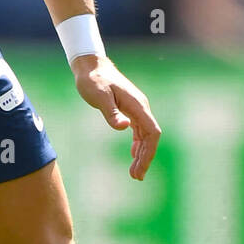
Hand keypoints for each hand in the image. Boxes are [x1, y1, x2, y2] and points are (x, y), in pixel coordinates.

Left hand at [72, 55, 160, 180]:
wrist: (91, 66)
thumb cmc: (93, 80)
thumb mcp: (99, 97)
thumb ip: (111, 113)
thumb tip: (124, 127)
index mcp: (137, 105)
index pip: (152, 132)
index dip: (149, 152)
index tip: (140, 168)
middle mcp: (141, 107)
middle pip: (150, 137)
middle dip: (145, 157)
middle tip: (136, 176)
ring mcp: (136, 108)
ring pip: (145, 135)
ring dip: (142, 153)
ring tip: (135, 172)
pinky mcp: (129, 109)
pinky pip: (139, 129)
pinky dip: (137, 143)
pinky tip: (133, 154)